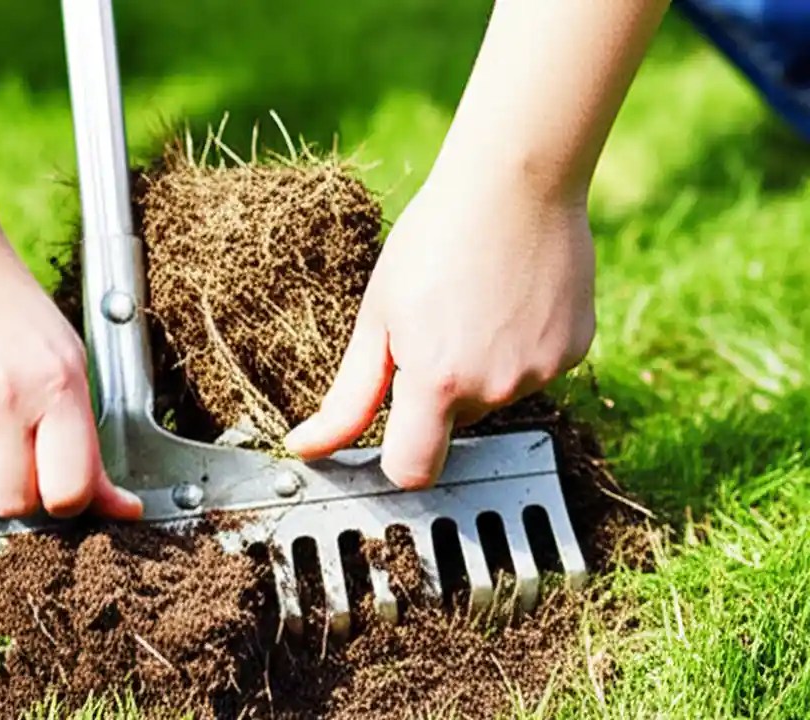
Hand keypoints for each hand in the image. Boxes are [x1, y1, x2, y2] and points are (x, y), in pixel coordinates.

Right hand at [0, 235, 142, 519]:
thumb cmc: (4, 310)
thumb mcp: (63, 362)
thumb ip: (86, 440)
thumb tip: (122, 510)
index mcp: (59, 385)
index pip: (72, 491)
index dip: (63, 500)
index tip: (55, 488)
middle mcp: (8, 397)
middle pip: (14, 501)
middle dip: (8, 481)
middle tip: (0, 435)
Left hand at [284, 174, 595, 487]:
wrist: (515, 182)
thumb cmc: (436, 239)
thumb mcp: (377, 317)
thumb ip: (348, 395)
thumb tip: (306, 447)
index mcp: (438, 383)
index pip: (414, 470)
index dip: (397, 459)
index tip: (391, 434)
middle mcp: (495, 388)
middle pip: (455, 424)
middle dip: (438, 391)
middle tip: (434, 325)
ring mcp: (541, 372)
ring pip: (494, 394)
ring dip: (479, 367)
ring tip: (474, 302)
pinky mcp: (574, 351)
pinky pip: (532, 369)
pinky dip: (517, 348)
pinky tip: (509, 299)